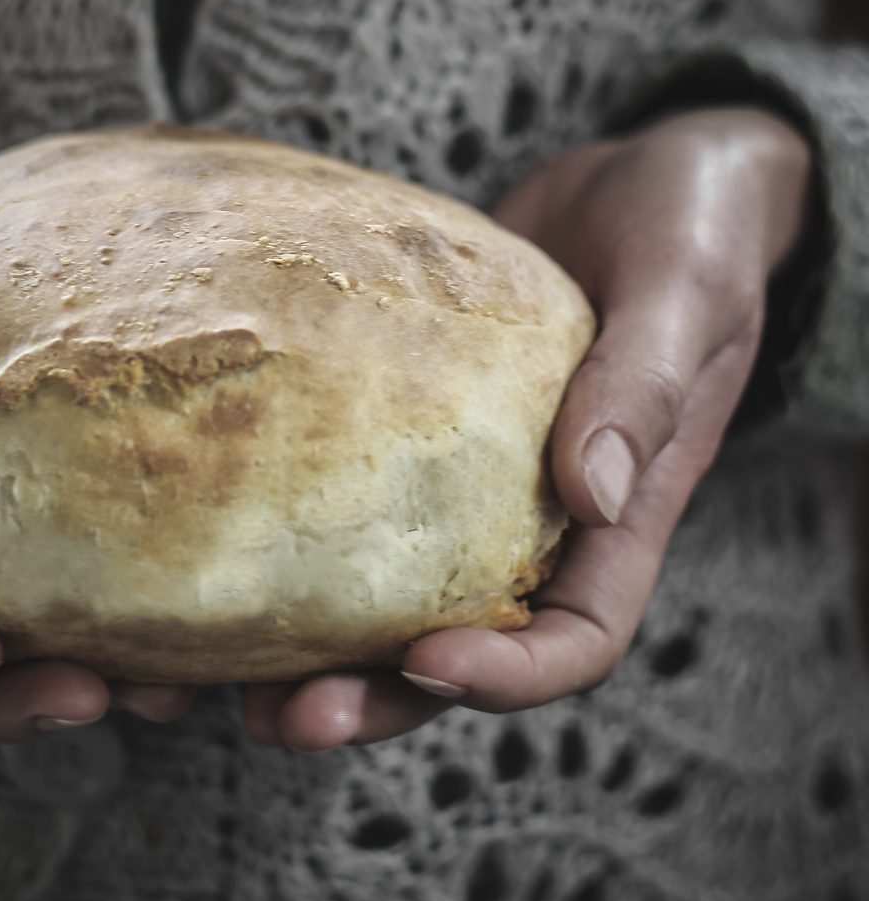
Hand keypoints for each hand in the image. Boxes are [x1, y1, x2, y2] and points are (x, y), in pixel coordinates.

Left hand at [241, 107, 811, 749]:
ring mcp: (461, 486)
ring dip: (312, 655)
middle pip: (454, 653)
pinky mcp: (399, 431)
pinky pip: (345, 504)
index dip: (506, 677)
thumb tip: (594, 493)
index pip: (574, 641)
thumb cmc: (684, 232)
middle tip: (290, 716)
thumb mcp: (685, 295)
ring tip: (225, 685)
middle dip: (376, 698)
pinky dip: (287, 545)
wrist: (627, 183)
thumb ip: (644, 387)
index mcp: (618, 521)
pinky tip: (215, 551)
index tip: (430, 663)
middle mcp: (531, 525)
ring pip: (385, 601)